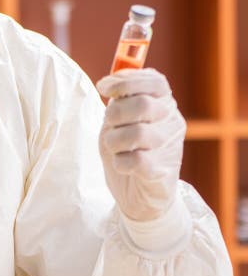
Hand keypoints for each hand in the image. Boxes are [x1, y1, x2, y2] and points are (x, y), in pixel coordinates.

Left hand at [96, 68, 185, 221]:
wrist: (137, 194)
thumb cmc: (127, 149)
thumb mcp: (120, 118)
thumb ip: (119, 99)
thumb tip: (109, 82)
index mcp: (164, 105)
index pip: (156, 81)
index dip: (126, 81)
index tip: (103, 88)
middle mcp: (172, 123)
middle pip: (144, 104)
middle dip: (115, 113)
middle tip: (109, 124)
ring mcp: (170, 149)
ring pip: (139, 133)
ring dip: (114, 140)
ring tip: (114, 148)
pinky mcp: (162, 174)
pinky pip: (137, 160)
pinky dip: (120, 162)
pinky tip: (121, 164)